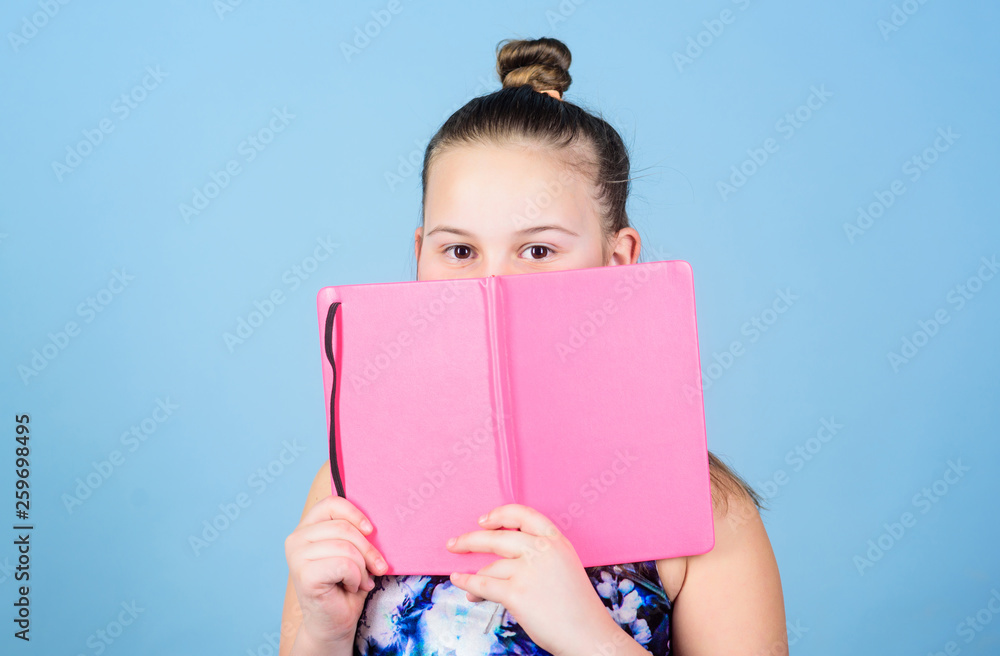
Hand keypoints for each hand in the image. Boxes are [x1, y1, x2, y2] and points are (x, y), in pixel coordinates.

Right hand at [285, 495, 386, 646]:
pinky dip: (356, 577)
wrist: (335, 622)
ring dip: (362, 568)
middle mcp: (296, 539)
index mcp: (307, 528)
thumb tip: (373, 522)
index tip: (371, 531)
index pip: (331, 504)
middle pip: (344, 528)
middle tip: (376, 568)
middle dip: (368, 550)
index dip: (355, 514)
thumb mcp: (352, 551)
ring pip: (346, 547)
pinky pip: (344, 564)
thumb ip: (355, 532)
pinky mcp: (303, 574)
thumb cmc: (345, 584)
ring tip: (360, 580)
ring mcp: (296, 556)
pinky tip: (351, 587)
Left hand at [445, 503, 619, 655]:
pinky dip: (467, 583)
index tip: (483, 521)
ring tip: (469, 587)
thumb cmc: (576, 606)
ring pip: (490, 567)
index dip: (500, 515)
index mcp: (556, 541)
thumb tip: (497, 557)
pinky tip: (459, 582)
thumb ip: (539, 553)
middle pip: (497, 538)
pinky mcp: (517, 594)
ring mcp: (529, 571)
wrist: (588, 635)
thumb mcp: (564, 565)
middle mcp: (542, 551)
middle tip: (454, 544)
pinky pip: (483, 584)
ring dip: (475, 577)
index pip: (523, 515)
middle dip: (470, 540)